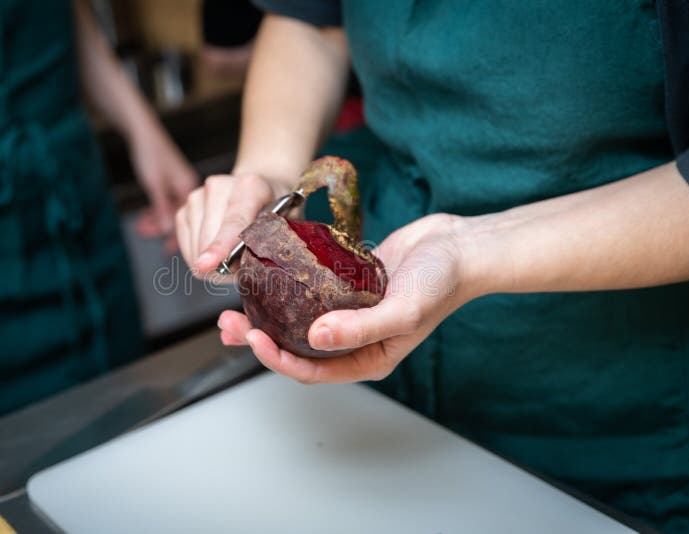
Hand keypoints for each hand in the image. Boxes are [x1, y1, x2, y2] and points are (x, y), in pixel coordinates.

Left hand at [129, 123, 197, 252]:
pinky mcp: (170, 184)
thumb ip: (161, 209)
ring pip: (170, 212)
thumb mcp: (154, 185)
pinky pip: (165, 204)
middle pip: (180, 218)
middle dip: (165, 231)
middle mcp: (188, 189)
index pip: (189, 221)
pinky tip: (146, 218)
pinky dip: (156, 212)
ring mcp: (179, 187)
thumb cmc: (150, 155)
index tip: (172, 250)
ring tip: (143, 228)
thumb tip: (166, 232)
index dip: (180, 238)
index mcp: (189, 189)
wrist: (142, 132)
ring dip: (157, 221)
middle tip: (153, 239)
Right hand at [176, 173, 289, 277]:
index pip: (234, 220)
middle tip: (242, 268)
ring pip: (196, 244)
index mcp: (251, 186)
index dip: (221, 245)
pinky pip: (186, 245)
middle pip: (210, 236)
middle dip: (221, 262)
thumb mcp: (283, 226)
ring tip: (231, 256)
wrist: (256, 192)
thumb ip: (269, 244)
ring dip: (211, 261)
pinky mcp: (185, 209)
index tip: (208, 264)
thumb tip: (247, 271)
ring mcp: (198, 196)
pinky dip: (199, 257)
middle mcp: (219, 186)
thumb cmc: (272, 213)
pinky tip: (215, 254)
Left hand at [218, 213, 481, 382]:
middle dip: (260, 339)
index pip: (312, 370)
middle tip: (229, 323)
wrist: (459, 246)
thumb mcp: (403, 310)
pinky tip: (265, 277)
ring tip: (236, 303)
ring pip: (298, 319)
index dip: (278, 360)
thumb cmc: (441, 283)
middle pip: (296, 347)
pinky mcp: (346, 284)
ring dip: (267, 314)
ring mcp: (348, 311)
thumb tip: (315, 339)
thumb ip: (361, 329)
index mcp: (367, 358)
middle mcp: (353, 339)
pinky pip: (310, 291)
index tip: (252, 338)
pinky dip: (286, 288)